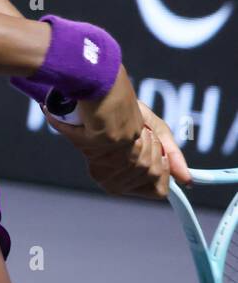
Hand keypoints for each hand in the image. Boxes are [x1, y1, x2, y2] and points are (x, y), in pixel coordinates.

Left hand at [44, 65, 191, 198]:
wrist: (106, 92)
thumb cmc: (129, 114)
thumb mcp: (157, 135)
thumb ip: (172, 158)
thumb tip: (188, 181)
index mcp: (121, 181)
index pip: (158, 190)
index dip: (164, 167)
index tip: (157, 149)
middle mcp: (109, 179)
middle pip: (152, 175)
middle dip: (154, 149)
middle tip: (140, 134)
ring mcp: (100, 167)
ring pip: (145, 165)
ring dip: (147, 142)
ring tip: (133, 130)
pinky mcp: (92, 151)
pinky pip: (132, 155)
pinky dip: (143, 139)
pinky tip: (133, 130)